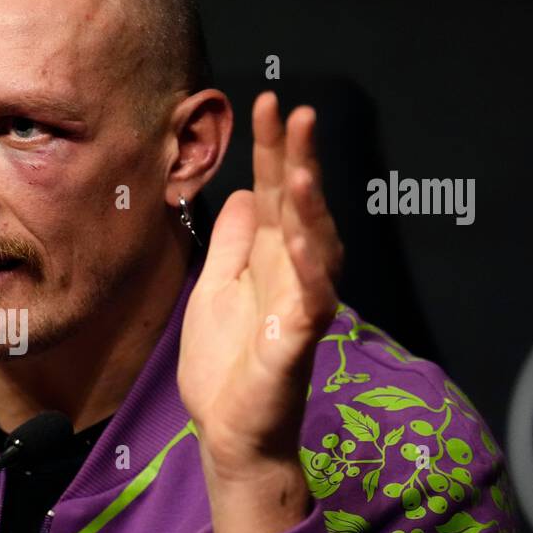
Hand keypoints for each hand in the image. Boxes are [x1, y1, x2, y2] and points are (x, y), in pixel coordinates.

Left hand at [176, 92, 342, 532]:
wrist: (228, 429)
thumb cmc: (225, 362)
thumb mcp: (216, 287)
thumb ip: (234, 242)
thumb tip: (248, 192)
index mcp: (270, 259)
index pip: (274, 194)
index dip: (270, 150)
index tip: (266, 103)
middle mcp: (293, 274)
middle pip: (299, 209)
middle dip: (298, 161)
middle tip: (296, 113)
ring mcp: (301, 307)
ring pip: (315, 249)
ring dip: (311, 210)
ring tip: (301, 170)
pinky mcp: (298, 342)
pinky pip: (312, 303)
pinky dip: (309, 273)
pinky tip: (303, 243)